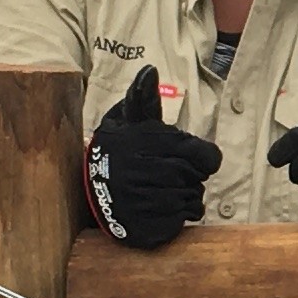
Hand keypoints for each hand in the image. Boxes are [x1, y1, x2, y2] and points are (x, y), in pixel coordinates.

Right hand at [84, 67, 221, 247]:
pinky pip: (179, 221)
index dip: (201, 157)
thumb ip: (145, 98)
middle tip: (168, 172)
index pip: (206, 157)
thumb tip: (150, 70)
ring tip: (161, 189)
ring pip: (192, 200)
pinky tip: (159, 206)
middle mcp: (146, 173)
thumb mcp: (130, 120)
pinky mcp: (145, 227)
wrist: (91, 186)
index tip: (185, 155)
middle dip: (190, 176)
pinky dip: (176, 216)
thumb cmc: (121, 149)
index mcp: (149, 144)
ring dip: (184, 196)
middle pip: (197, 178)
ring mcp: (145, 202)